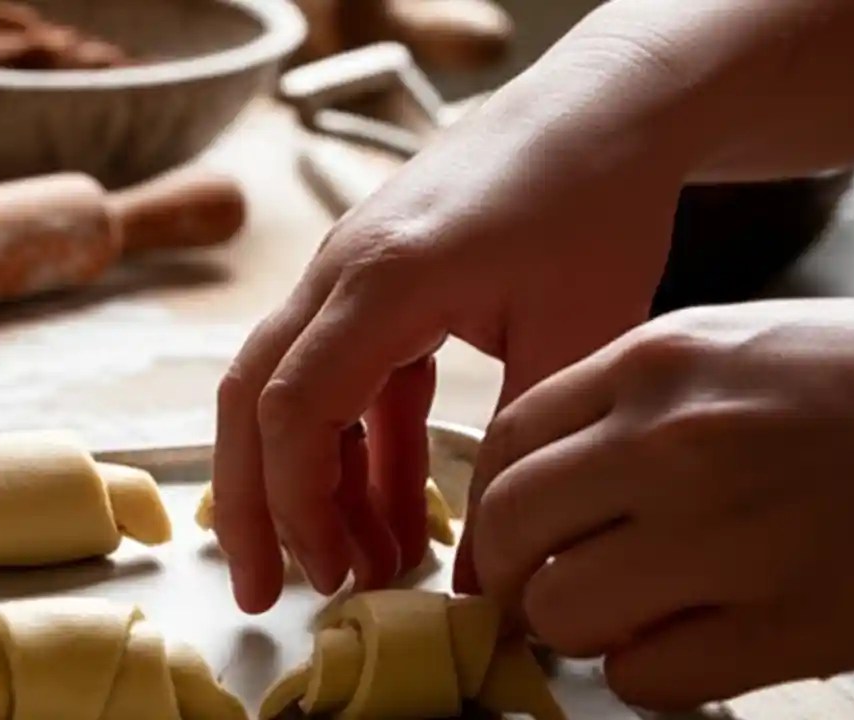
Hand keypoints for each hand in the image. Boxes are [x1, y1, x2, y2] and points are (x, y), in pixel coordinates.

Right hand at [211, 38, 690, 613]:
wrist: (601, 113)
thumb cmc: (595, 205)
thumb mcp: (576, 339)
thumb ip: (518, 457)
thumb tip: (488, 578)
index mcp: (384, 279)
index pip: (295, 403)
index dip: (297, 501)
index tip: (330, 574)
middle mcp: (342, 273)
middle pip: (251, 396)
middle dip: (253, 503)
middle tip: (271, 595)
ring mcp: (350, 277)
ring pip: (290, 391)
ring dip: (313, 482)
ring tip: (359, 568)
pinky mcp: (377, 289)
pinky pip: (346, 378)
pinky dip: (361, 448)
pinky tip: (394, 511)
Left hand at [465, 296, 853, 709]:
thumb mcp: (733, 346)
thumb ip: (625, 403)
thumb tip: (541, 487)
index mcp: (659, 362)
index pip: (507, 443)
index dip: (486, 505)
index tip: (498, 540)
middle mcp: (675, 441)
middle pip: (513, 529)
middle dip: (507, 574)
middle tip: (532, 593)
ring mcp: (730, 534)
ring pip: (563, 611)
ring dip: (576, 627)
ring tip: (625, 613)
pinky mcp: (790, 624)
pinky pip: (646, 679)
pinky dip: (646, 674)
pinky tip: (689, 643)